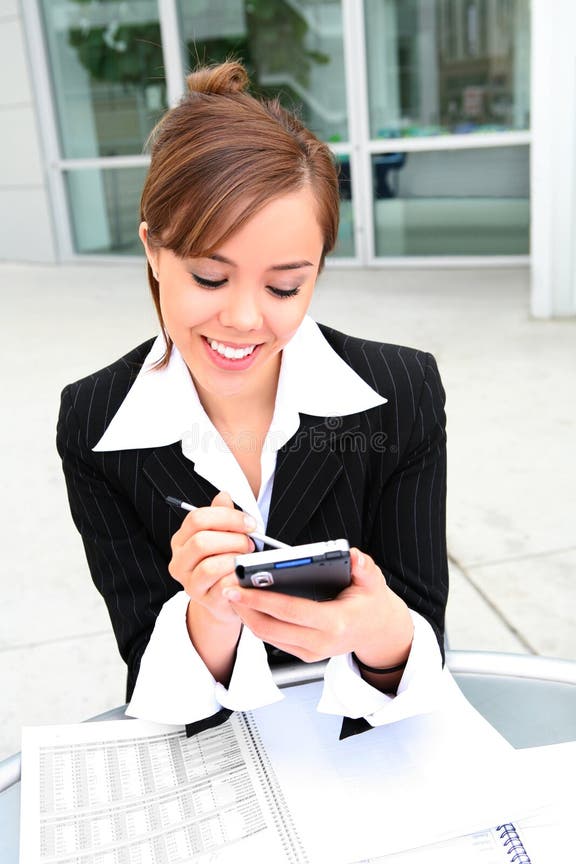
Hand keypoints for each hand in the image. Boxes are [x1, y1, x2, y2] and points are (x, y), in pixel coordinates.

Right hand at [169, 490, 255, 623]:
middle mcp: (180, 561)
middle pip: (201, 541)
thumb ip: (223, 517)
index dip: (227, 517)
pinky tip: (245, 574)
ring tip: (247, 559)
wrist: (226, 599)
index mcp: (182, 539)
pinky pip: (221, 586)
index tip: (250, 523)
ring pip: (209, 566)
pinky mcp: (204, 600)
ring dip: (235, 560)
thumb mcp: (224, 537)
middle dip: (233, 539)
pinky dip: (237, 577)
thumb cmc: (226, 562)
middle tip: (251, 543)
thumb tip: (224, 495)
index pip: (197, 519)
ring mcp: (190, 582)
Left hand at [223, 548, 413, 668]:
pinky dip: (257, 623)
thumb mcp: (373, 582)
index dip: (261, 599)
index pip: (290, 611)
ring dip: (247, 617)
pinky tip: (248, 606)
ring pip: (268, 636)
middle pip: (271, 628)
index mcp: (335, 623)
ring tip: (232, 594)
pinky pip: (274, 640)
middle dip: (245, 609)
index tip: (239, 587)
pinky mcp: (305, 654)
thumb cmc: (371, 603)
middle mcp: (321, 642)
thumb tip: (353, 557)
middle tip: (227, 588)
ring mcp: (312, 652)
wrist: (378, 632)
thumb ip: (363, 568)